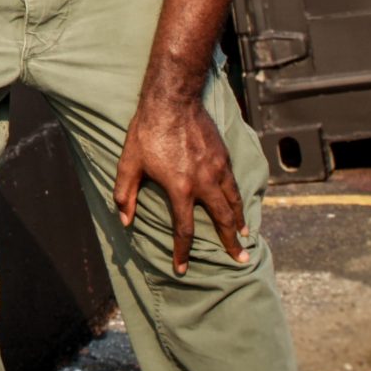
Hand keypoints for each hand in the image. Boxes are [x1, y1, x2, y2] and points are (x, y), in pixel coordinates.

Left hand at [112, 96, 250, 274]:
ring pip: (234, 202)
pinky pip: (234, 183)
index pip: (184, 229)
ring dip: (240, 221)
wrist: (172, 100)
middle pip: (221, 220)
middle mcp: (203, 182)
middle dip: (230, 242)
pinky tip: (238, 203)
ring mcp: (217, 169)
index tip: (183, 269)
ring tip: (245, 236)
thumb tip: (124, 221)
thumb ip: (124, 194)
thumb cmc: (147, 131)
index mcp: (180, 188)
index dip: (182, 252)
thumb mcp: (129, 163)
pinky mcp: (223, 156)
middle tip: (240, 259)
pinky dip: (239, 198)